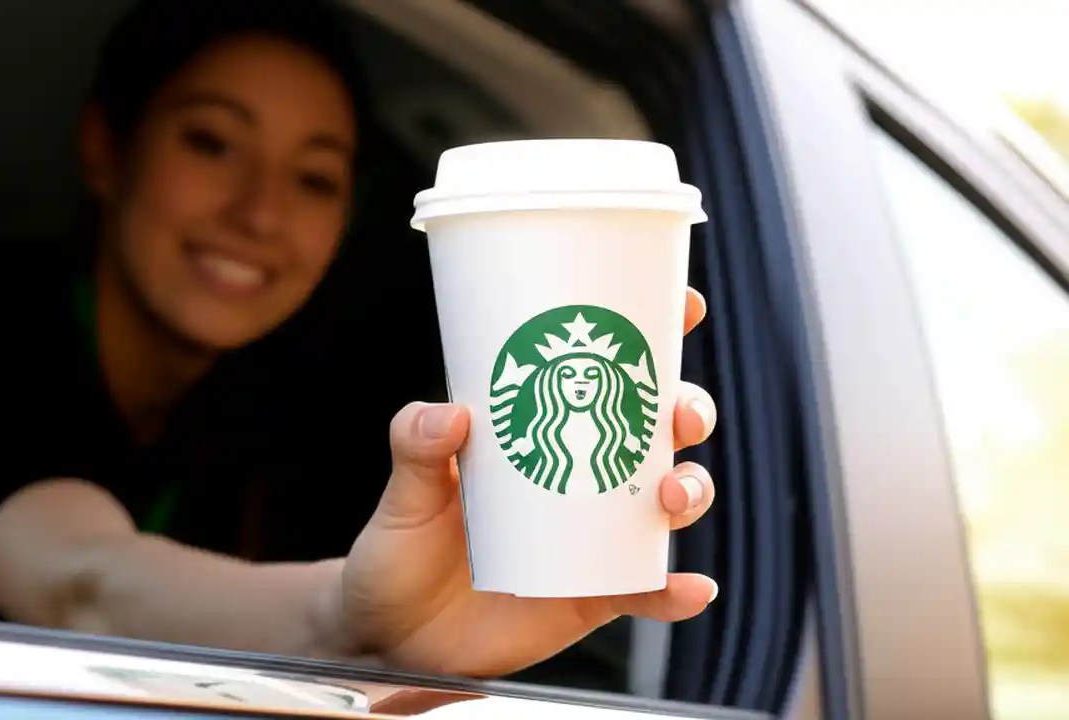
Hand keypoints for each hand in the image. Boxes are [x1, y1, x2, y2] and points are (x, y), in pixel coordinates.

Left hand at [334, 289, 717, 677]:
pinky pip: (646, 591)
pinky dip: (674, 591)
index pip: (604, 373)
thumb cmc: (398, 550)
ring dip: (691, 490)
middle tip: (678, 414)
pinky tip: (691, 588)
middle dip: (687, 410)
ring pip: (668, 501)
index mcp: (540, 431)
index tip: (681, 307)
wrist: (390, 636)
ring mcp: (593, 537)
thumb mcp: (401, 494)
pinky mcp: (593, 596)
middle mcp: (580, 476)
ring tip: (672, 497)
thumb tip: (449, 413)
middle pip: (658, 430)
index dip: (652, 335)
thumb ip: (416, 447)